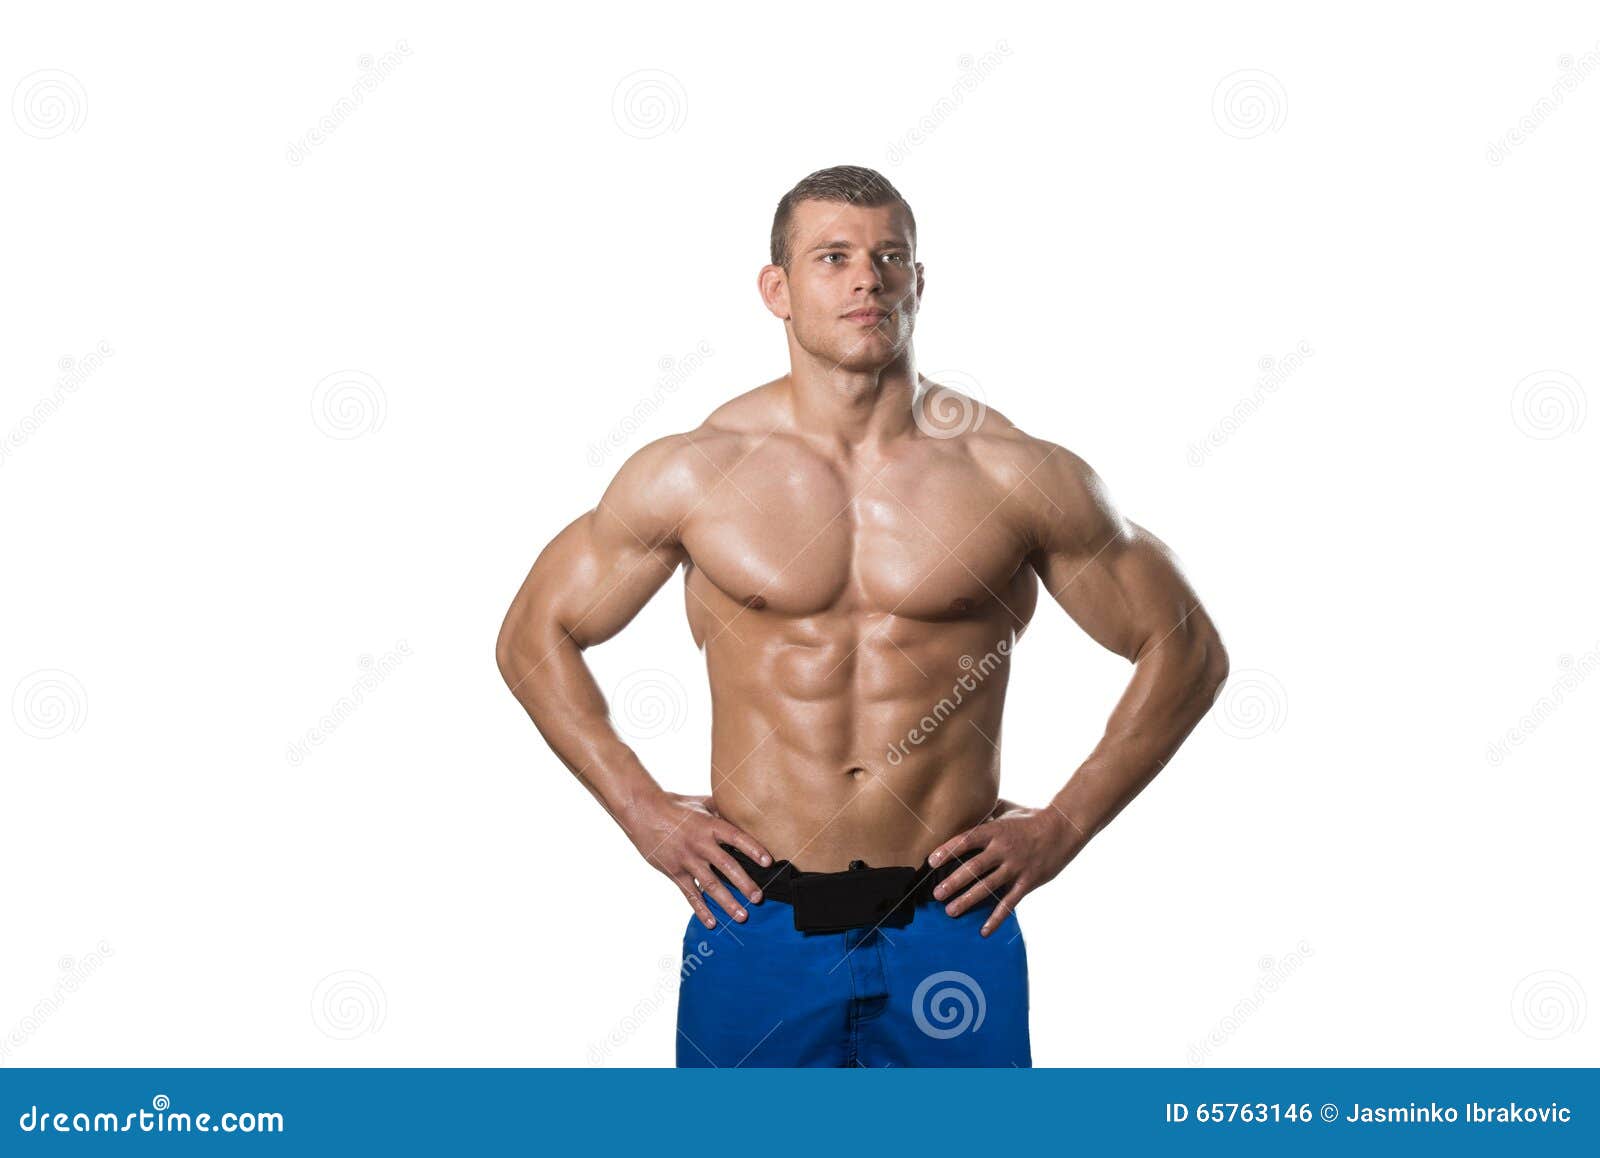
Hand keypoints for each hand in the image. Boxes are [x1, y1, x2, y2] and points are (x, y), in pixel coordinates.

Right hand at [622, 792, 773, 928]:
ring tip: (742, 916)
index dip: (753, 849)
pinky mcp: (674, 871)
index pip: (736, 838)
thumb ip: (721, 810)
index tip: (768, 862)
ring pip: (710, 885)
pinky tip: (711, 922)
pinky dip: (700, 909)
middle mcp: (700, 844)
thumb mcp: (700, 802)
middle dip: (744, 884)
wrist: (642, 811)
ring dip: (727, 902)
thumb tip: (742, 813)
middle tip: (758, 898)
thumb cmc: (674, 805)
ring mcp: (686, 859)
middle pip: (727, 866)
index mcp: (709, 825)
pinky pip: (690, 894)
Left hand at [927, 801, 1083, 935]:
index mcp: (995, 831)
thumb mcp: (1007, 809)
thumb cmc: (1032, 818)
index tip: (931, 861)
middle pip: (973, 867)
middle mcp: (1003, 849)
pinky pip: (1009, 903)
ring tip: (951, 911)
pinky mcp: (1028, 882)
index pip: (966, 840)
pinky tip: (984, 931)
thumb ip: (987, 812)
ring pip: (988, 887)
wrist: (1063, 828)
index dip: (948, 851)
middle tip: (937, 894)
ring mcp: (1016, 867)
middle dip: (953, 882)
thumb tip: (967, 810)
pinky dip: (996, 918)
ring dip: (967, 900)